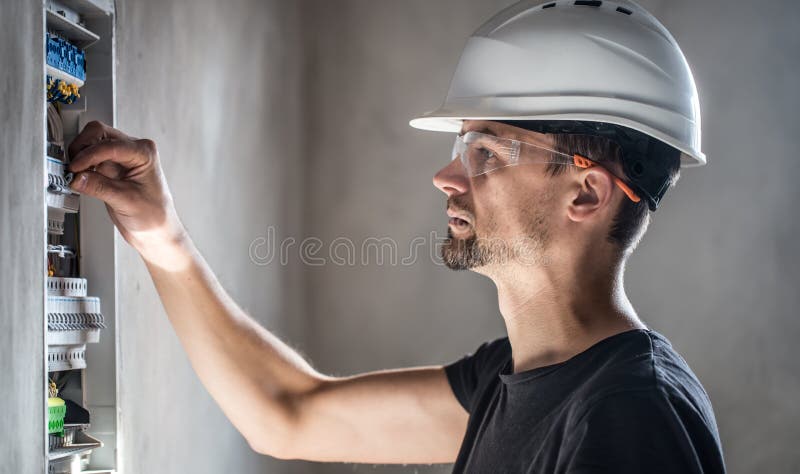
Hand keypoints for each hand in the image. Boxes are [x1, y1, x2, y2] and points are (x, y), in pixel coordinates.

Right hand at [68, 121, 185, 261]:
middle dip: (82, 148)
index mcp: (144, 153)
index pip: (110, 145)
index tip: (74, 168)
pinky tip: (78, 178)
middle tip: (72, 168)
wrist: (156, 231)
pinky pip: (89, 157)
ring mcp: (121, 158)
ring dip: (79, 155)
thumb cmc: (154, 216)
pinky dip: (80, 165)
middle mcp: (134, 151)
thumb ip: (100, 187)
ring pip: (92, 142)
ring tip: (74, 175)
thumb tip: (76, 177)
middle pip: (99, 133)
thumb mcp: (126, 201)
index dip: (89, 155)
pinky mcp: (110, 168)